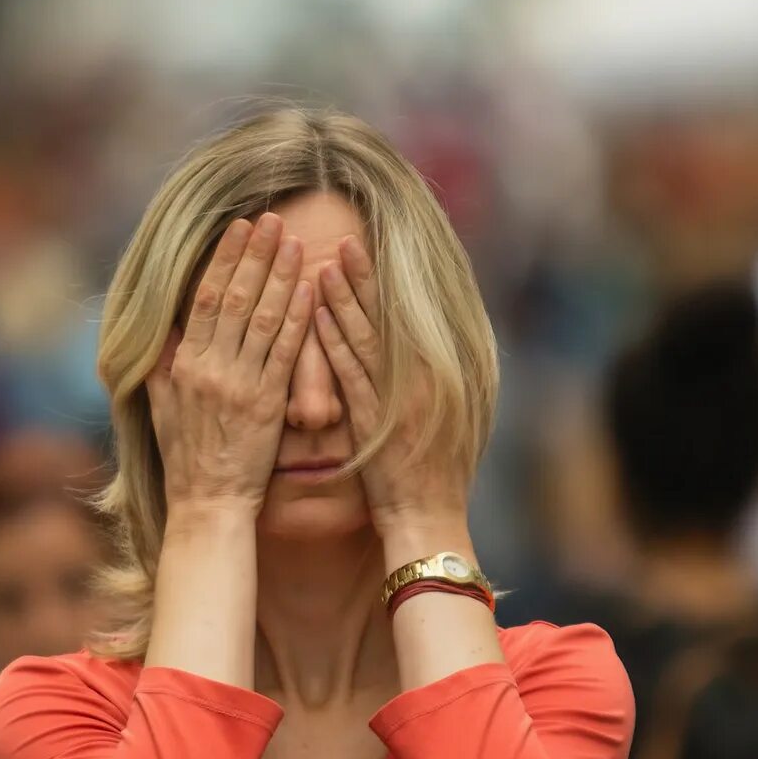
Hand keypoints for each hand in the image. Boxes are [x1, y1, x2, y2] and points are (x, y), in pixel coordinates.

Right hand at [151, 212, 315, 515]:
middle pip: (235, 297)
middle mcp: (210, 368)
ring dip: (280, 275)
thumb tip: (163, 328)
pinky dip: (298, 318)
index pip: (204, 298)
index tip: (238, 227)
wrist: (208, 506)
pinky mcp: (268, 404)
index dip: (223, 259)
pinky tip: (311, 288)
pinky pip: (285, 353)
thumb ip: (163, 365)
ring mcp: (239, 384)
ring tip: (295, 240)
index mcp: (184, 364)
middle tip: (272, 217)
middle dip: (254, 254)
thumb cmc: (186, 460)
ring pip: (262, 318)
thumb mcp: (161, 408)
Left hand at [314, 237, 467, 532]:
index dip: (380, 283)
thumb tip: (417, 347)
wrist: (428, 518)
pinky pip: (351, 373)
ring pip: (366, 338)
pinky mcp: (377, 419)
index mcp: (435, 376)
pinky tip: (315, 318)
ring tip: (323, 266)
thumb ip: (430, 382)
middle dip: (363, 277)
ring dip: (343, 301)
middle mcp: (420, 379)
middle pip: (387, 317)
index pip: (404, 318)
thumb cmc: (432, 473)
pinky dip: (333, 343)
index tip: (361, 251)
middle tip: (341, 240)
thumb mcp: (442, 419)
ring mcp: (398, 398)